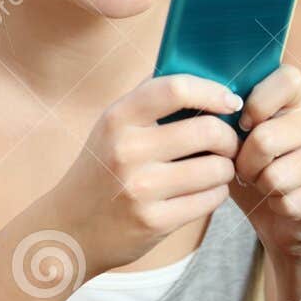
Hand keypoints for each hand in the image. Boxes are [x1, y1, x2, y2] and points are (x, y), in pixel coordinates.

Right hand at [45, 74, 241, 275]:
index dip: (213, 91)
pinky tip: (206, 191)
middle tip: (228, 144)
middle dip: (229, 138)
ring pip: (217, 169)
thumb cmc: (102, 170)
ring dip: (226, 169)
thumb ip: (149, 100)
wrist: (70, 228)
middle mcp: (127, 150)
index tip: (230, 102)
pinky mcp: (154, 222)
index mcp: (118, 118)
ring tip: (216, 169)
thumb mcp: (112, 128)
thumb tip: (201, 72)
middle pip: (207, 131)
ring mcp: (140, 189)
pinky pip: (211, 199)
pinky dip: (217, 193)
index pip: (175, 89)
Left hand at [229, 64, 300, 260]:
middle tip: (250, 172)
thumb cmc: (255, 174)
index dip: (258, 103)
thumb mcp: (237, 144)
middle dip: (245, 165)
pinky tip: (286, 204)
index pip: (287, 78)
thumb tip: (208, 112)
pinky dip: (278, 208)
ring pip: (276, 177)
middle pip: (266, 138)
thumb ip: (227, 123)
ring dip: (262, 189)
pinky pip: (290, 202)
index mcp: (297, 101)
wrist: (285, 221)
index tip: (244, 126)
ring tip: (269, 187)